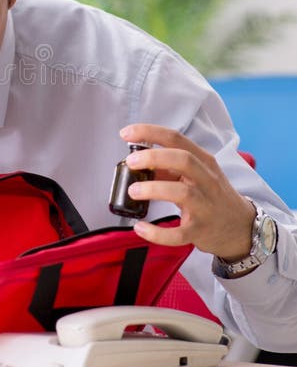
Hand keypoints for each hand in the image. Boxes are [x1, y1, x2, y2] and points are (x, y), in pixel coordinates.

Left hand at [119, 124, 255, 260]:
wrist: (240, 228)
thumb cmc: (211, 196)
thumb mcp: (195, 175)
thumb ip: (168, 168)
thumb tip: (137, 162)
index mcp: (203, 161)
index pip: (176, 138)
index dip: (150, 133)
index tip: (126, 133)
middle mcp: (208, 180)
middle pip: (184, 160)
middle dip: (154, 157)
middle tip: (130, 162)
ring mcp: (206, 206)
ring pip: (182, 193)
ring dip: (154, 189)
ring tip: (133, 191)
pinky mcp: (200, 231)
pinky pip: (179, 234)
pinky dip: (157, 232)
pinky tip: (140, 228)